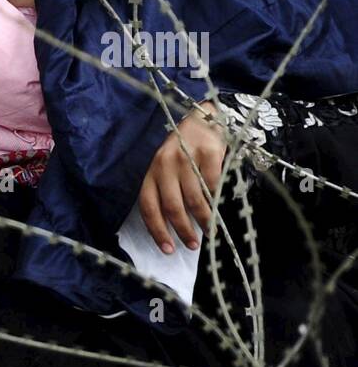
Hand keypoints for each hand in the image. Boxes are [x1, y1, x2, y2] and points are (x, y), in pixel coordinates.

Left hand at [138, 101, 225, 253]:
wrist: (202, 118)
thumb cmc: (183, 151)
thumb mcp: (167, 168)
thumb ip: (168, 191)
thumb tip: (176, 226)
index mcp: (152, 172)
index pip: (148, 206)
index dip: (157, 230)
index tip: (167, 249)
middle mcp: (165, 166)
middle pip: (172, 206)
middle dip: (182, 230)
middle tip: (192, 245)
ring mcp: (187, 159)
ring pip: (194, 198)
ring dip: (203, 220)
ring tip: (209, 232)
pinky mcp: (209, 153)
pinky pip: (213, 184)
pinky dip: (216, 199)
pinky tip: (218, 208)